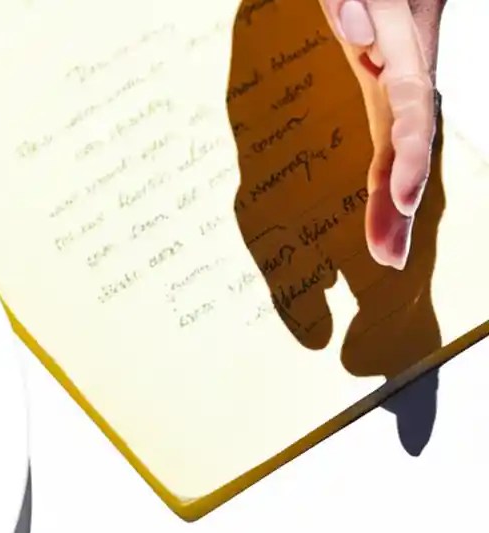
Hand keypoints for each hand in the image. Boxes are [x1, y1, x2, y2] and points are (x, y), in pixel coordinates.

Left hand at [322, 0, 445, 269]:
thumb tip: (359, 39)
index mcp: (405, 38)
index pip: (410, 107)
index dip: (409, 156)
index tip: (400, 200)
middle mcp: (407, 58)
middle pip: (410, 138)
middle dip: (400, 200)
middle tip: (388, 257)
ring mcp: (397, 64)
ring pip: (400, 138)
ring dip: (392, 195)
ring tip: (386, 251)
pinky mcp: (382, 66)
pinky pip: (388, 124)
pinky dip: (386, 166)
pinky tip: (384, 205)